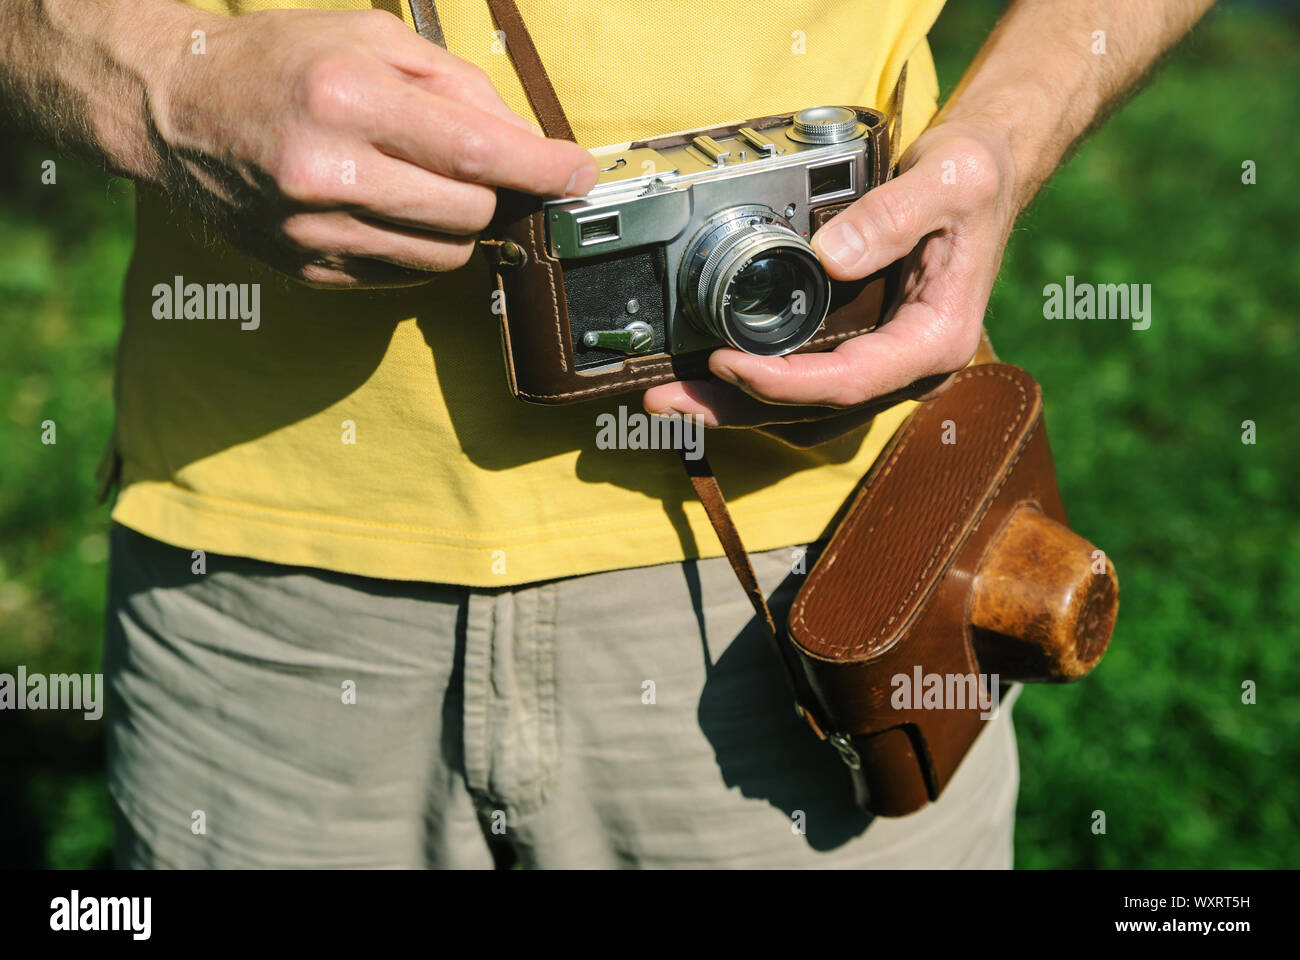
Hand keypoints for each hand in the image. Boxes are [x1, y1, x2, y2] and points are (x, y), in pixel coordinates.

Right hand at [152, 8, 596, 286]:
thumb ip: (460, 88)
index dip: (544, 169)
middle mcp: (330, 173)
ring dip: (459, 225)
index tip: (579, 175)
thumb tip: (531, 143)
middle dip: (494, 191)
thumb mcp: (373, 40)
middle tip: (483, 167)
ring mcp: (316, 232)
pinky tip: (389, 208)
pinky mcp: (310, 271)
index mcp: (349, 100)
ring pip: (446, 257)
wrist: (178, 108)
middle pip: (471, 212)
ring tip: (425, 182)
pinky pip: (404, 276)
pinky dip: (417, 246)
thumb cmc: (284, 62)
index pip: (479, 153)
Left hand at [642, 122, 1017, 440]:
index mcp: (936, 340)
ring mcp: (884, 365)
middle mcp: (910, 367)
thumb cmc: (974, 177)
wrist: (981, 176)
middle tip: (666, 399)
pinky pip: (803, 384)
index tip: (726, 363)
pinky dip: (754, 386)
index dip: (783, 382)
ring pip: (802, 409)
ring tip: (669, 397)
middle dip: (737, 407)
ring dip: (735, 407)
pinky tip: (707, 375)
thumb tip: (830, 257)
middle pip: (813, 409)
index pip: (851, 381)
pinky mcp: (861, 351)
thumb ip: (893, 216)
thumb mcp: (949, 181)